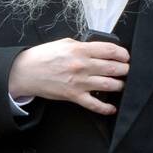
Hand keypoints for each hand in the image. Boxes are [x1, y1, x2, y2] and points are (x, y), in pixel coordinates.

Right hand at [9, 38, 128, 115]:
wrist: (26, 72)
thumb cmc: (43, 57)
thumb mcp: (64, 43)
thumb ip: (82, 46)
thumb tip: (97, 49)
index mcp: (80, 50)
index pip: (110, 51)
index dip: (123, 54)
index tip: (126, 57)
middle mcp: (82, 66)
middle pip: (113, 68)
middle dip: (125, 70)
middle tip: (127, 71)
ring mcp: (79, 82)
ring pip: (108, 85)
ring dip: (119, 85)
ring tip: (121, 85)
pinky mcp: (74, 96)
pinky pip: (94, 104)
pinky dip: (106, 108)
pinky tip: (112, 108)